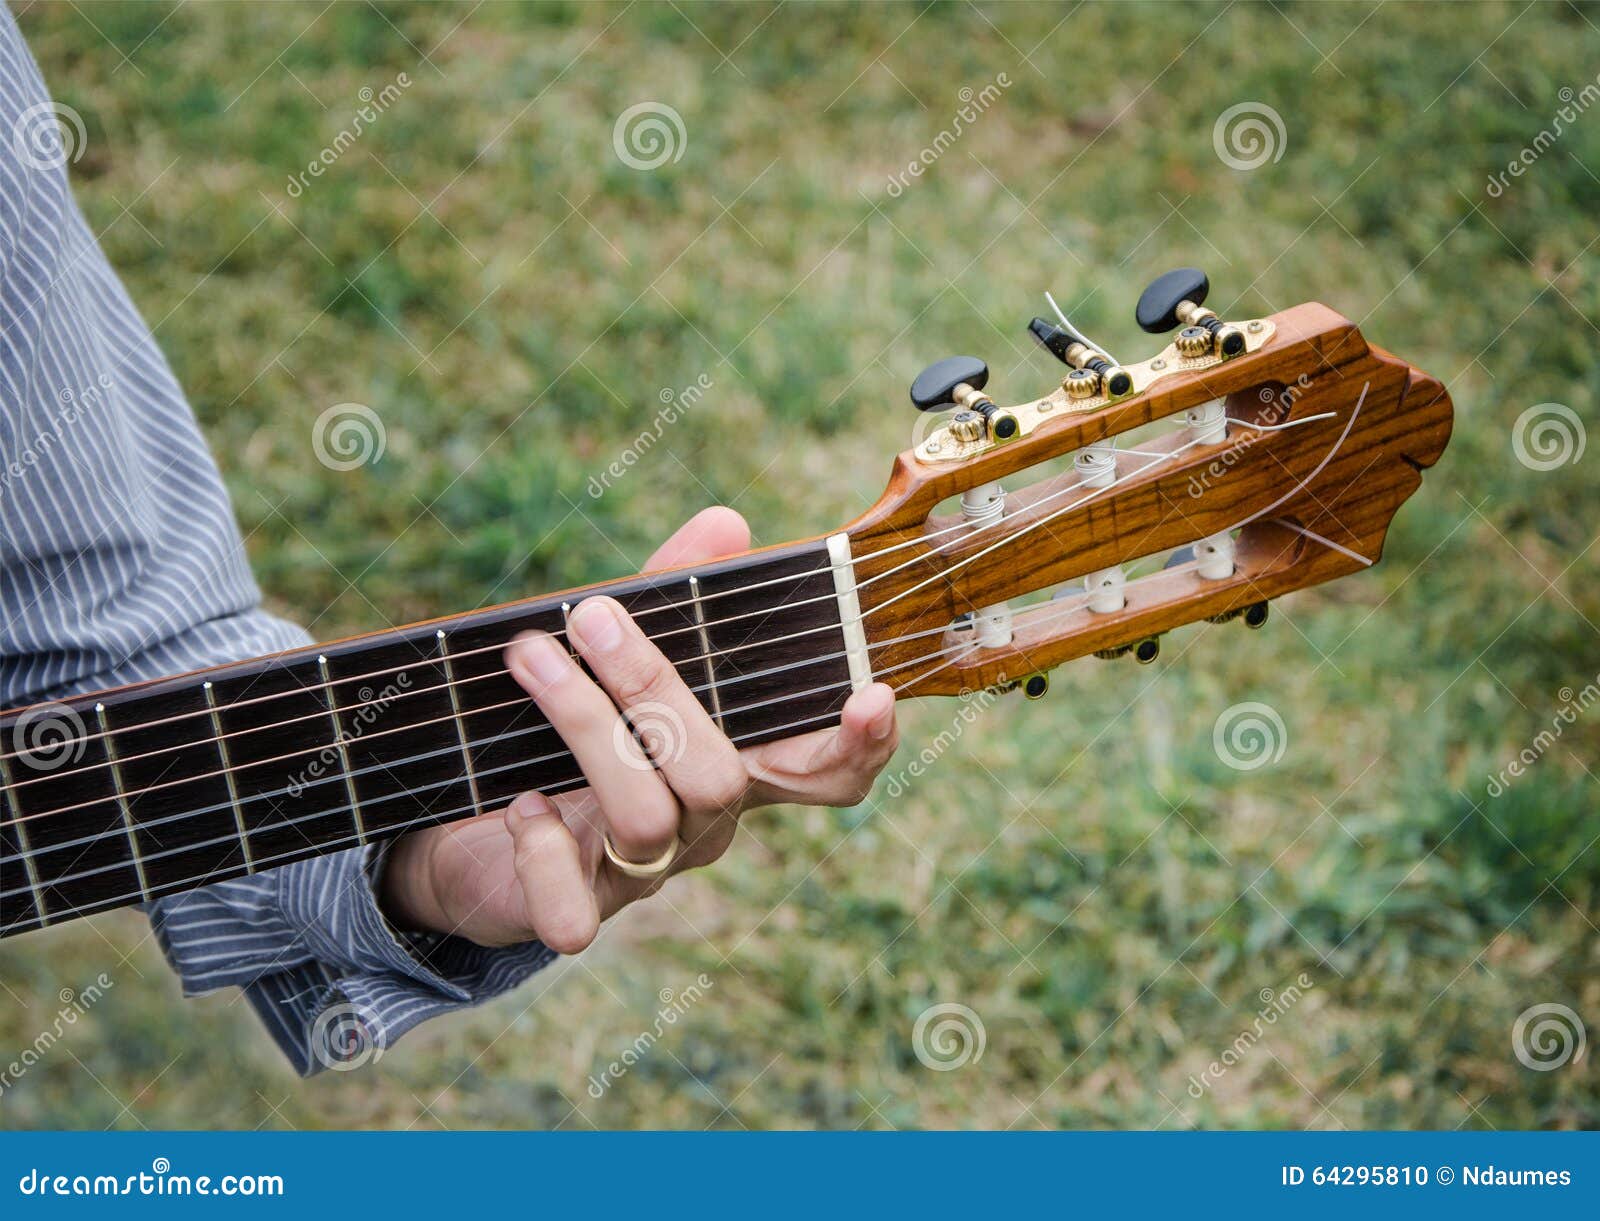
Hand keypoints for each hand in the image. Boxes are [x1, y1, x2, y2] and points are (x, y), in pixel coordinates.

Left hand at [380, 507, 898, 950]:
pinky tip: (520, 804)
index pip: (827, 774)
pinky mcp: (571, 909)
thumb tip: (728, 522)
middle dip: (652, 685)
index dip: (862, 746)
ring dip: (582, 725)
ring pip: (646, 817)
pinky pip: (574, 911)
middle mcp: (701, 825)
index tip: (870, 692)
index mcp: (733, 762)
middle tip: (590, 613)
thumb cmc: (567, 731)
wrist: (471, 831)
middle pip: (720, 778)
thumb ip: (674, 593)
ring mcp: (642, 873)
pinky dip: (543, 850)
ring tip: (528, 656)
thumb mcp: (617, 655)